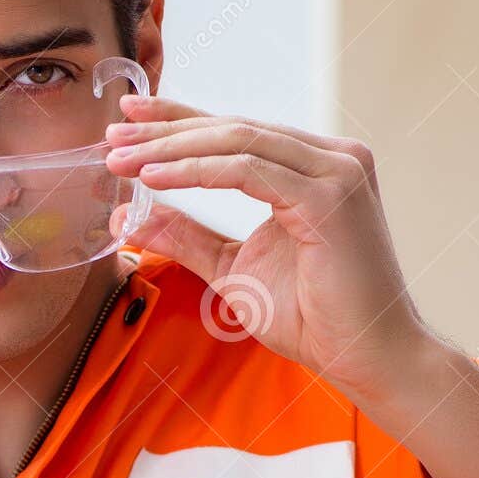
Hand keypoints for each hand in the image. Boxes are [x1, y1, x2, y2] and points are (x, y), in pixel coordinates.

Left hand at [105, 94, 478, 477]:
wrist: (367, 357)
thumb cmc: (313, 319)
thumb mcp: (233, 269)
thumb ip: (188, 237)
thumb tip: (130, 216)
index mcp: (313, 168)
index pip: (236, 133)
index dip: (178, 121)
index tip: (126, 121)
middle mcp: (332, 158)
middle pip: (233, 128)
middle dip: (165, 130)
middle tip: (111, 135)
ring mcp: (336, 170)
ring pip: (238, 141)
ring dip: (172, 148)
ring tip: (123, 160)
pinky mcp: (330, 195)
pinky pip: (248, 170)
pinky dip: (196, 172)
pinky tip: (156, 178)